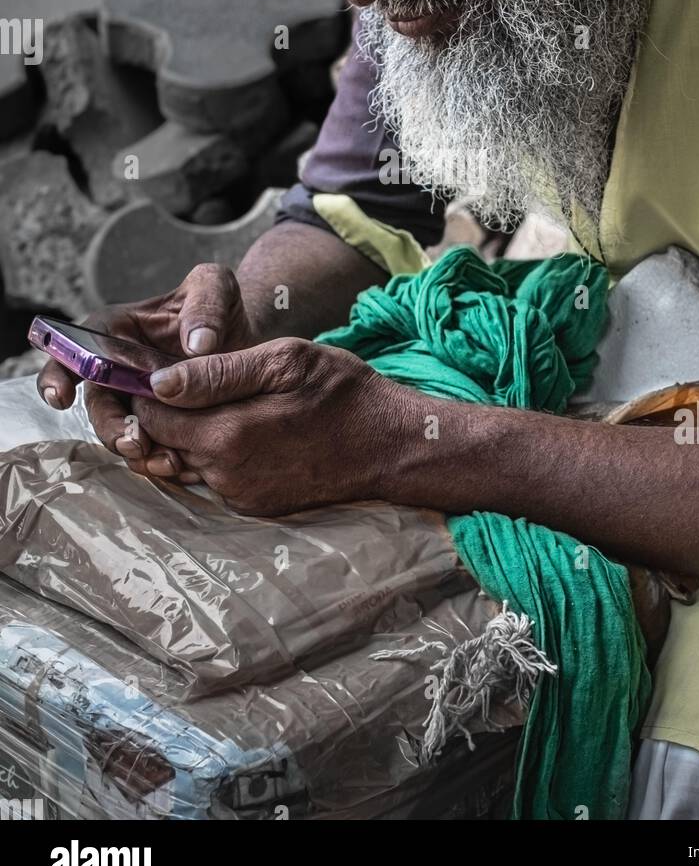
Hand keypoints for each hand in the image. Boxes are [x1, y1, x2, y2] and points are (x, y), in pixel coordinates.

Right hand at [36, 264, 254, 482]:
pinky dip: (159, 460)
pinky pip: (150, 447)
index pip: (76, 347)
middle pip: (97, 401)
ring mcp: (137, 400)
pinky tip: (180, 467)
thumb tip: (198, 344)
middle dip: (109, 425)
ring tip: (164, 460)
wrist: (245, 338)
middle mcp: (119, 369)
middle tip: (133, 441)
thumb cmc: (218, 306)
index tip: (61, 396)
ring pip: (120, 430)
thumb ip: (206, 305)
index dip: (60, 373)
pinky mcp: (160, 424)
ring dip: (134, 448)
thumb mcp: (215, 287)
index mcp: (117, 330)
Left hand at [131, 337, 407, 514]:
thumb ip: (218, 373)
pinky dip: (215, 453)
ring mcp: (239, 495)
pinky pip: (214, 477)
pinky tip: (242, 427)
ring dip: (189, 434)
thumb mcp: (284, 361)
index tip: (153, 368)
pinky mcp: (253, 505)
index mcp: (227, 435)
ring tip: (220, 401)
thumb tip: (159, 383)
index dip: (144, 391)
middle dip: (163, 413)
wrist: (387, 443)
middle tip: (186, 381)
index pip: (151, 417)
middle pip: (163, 443)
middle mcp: (225, 475)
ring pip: (186, 461)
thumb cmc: (340, 392)